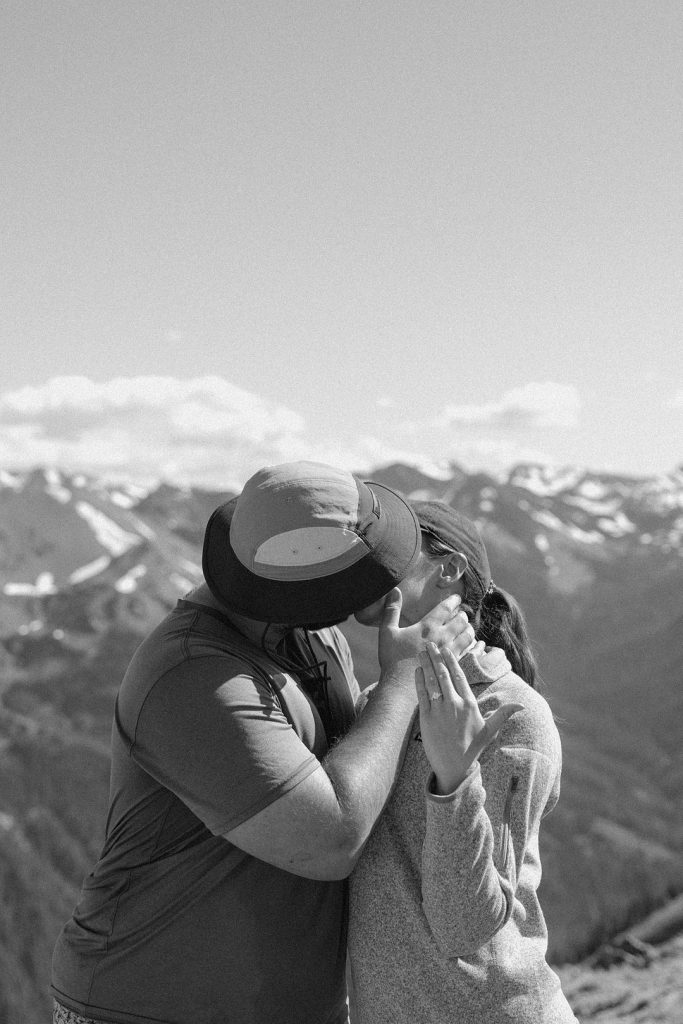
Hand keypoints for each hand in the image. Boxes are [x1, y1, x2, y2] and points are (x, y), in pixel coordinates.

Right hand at [378, 589, 474, 673]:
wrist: (402, 687)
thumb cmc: (392, 659)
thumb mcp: (387, 632)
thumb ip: (391, 610)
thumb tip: (394, 590)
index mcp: (427, 626)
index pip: (446, 608)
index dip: (453, 600)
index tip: (457, 598)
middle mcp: (442, 636)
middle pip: (461, 620)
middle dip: (462, 614)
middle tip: (461, 614)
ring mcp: (449, 651)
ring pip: (468, 635)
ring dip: (469, 628)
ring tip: (466, 627)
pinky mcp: (453, 665)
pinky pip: (469, 650)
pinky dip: (471, 644)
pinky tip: (469, 644)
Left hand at [416, 643, 523, 793]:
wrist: (454, 768)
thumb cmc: (472, 748)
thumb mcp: (490, 730)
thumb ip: (503, 714)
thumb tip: (522, 705)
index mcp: (469, 705)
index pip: (460, 677)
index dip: (452, 661)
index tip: (446, 649)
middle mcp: (454, 705)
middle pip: (444, 675)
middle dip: (436, 657)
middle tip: (430, 642)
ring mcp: (439, 711)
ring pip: (431, 682)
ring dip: (426, 664)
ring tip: (421, 651)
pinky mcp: (426, 719)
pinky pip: (422, 696)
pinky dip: (419, 681)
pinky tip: (417, 670)